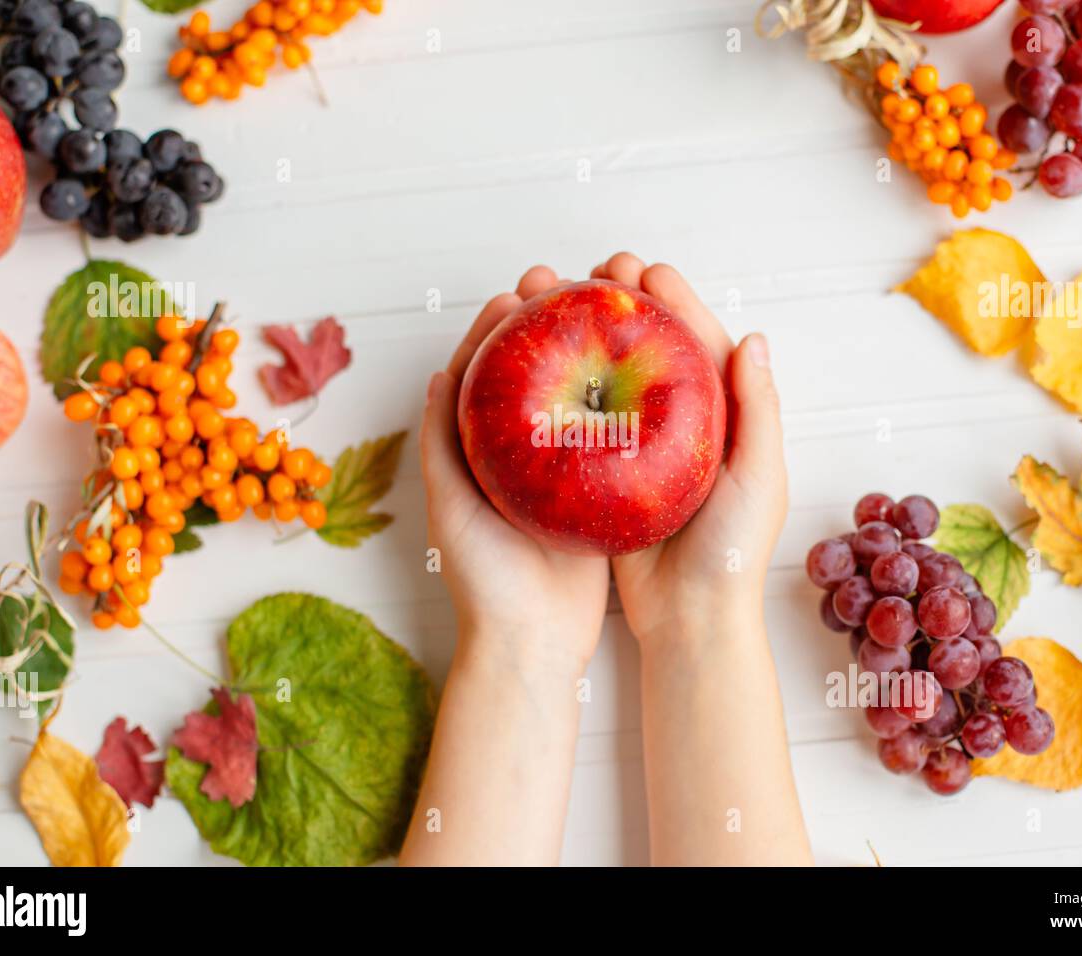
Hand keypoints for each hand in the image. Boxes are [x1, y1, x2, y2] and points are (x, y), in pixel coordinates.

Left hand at [421, 265, 610, 673]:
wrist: (534, 643)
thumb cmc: (484, 581)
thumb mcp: (450, 507)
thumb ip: (441, 445)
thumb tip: (441, 375)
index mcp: (480, 456)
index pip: (486, 377)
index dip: (498, 332)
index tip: (517, 294)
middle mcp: (522, 459)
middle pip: (535, 378)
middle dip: (548, 330)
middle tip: (565, 288)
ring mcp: (563, 476)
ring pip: (575, 402)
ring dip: (586, 357)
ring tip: (606, 313)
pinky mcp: (600, 496)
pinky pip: (610, 441)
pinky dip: (620, 405)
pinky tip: (639, 372)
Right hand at [590, 254, 787, 646]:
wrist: (689, 619)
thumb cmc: (732, 552)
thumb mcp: (758, 478)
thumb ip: (759, 410)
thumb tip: (754, 338)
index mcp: (722, 418)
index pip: (696, 341)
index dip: (671, 299)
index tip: (642, 269)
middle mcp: (679, 426)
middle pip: (649, 348)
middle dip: (622, 304)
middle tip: (593, 273)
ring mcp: (638, 449)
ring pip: (611, 379)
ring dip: (588, 338)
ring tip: (557, 304)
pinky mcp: (604, 476)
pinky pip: (583, 424)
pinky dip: (565, 392)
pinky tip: (539, 369)